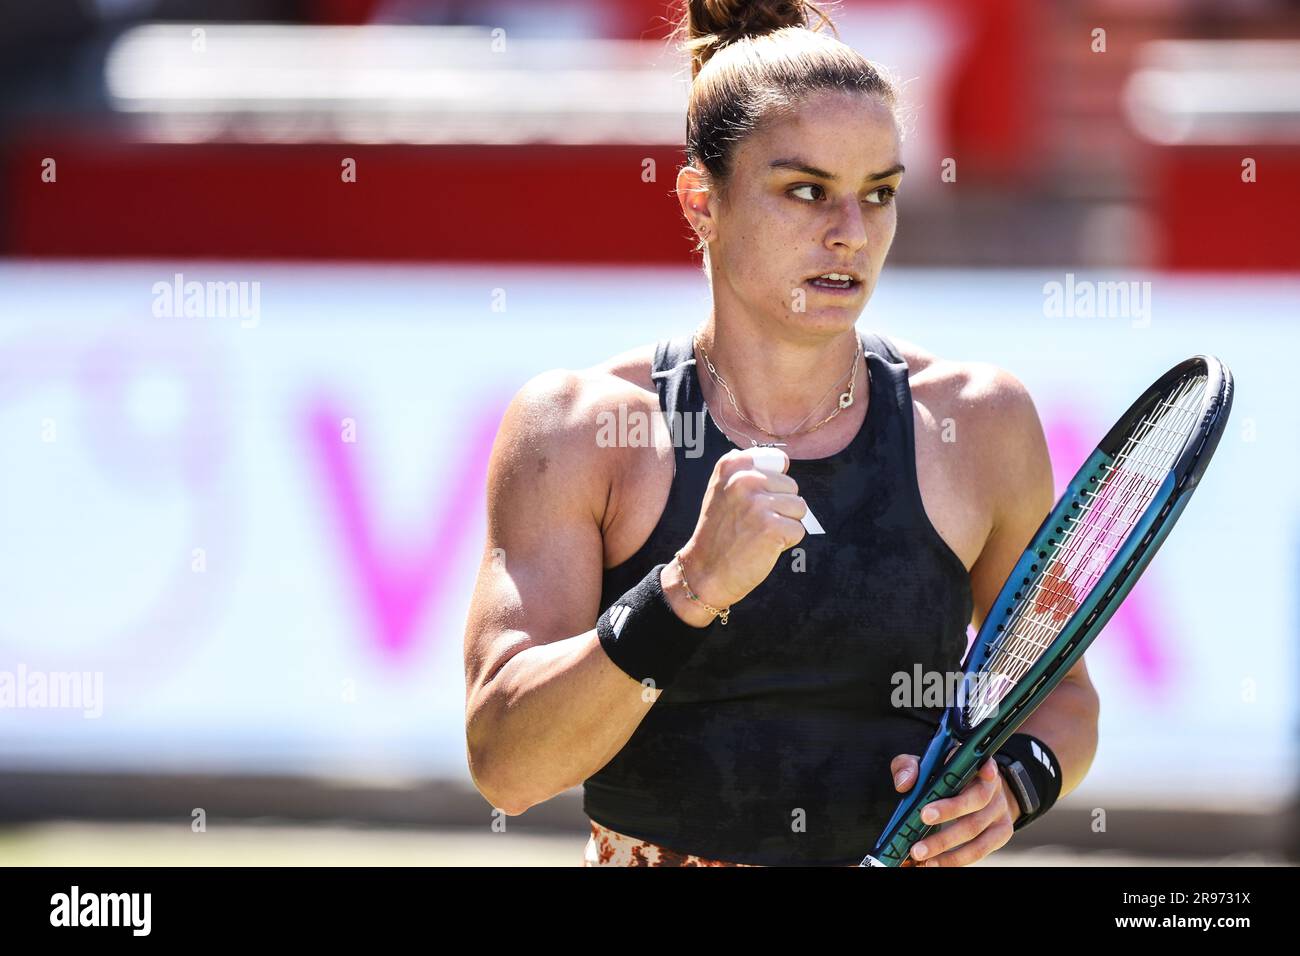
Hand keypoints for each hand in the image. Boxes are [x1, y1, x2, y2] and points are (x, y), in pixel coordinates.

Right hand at [664, 447, 807, 623]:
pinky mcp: (772, 527)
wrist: (705, 571)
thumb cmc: (718, 533)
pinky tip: (763, 546)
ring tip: (758, 533)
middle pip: (791, 486)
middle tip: (753, 523)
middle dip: (780, 506)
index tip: (756, 499)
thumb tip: (781, 461)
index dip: (774, 483)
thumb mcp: (720, 489)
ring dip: (785, 524)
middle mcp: (744, 479)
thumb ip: (746, 471)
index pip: (779, 460)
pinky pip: (799, 530)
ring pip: (799, 507)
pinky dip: (786, 542)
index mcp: (732, 466)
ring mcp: (758, 503)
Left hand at [889, 752, 1020, 866]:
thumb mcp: (924, 765)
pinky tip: (935, 863)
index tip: (984, 771)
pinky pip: (980, 850)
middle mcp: (992, 787)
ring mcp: (999, 811)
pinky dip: (955, 859)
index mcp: (975, 764)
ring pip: (976, 829)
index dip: (985, 768)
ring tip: (920, 853)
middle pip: (976, 798)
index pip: (981, 762)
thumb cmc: (945, 778)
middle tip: (923, 817)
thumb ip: (909, 766)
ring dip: (947, 845)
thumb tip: (904, 784)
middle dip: (950, 809)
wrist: (977, 794)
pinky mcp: (1000, 833)